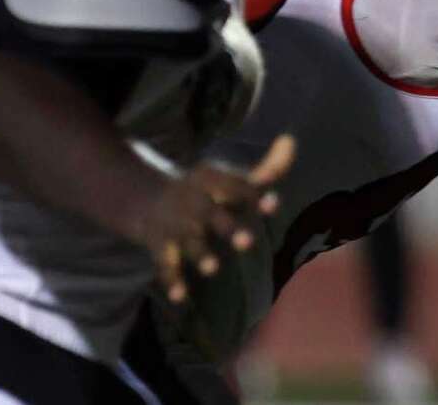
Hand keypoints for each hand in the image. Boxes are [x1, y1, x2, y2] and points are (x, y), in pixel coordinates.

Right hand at [134, 134, 293, 304]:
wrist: (145, 198)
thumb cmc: (204, 191)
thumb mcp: (229, 177)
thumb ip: (265, 168)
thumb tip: (291, 140)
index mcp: (212, 181)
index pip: (235, 188)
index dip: (254, 197)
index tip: (273, 205)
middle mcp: (194, 202)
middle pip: (212, 215)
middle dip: (229, 228)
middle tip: (248, 242)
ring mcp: (176, 225)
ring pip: (189, 243)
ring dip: (200, 255)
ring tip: (213, 269)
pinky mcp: (161, 246)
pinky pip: (165, 265)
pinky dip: (172, 281)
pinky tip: (181, 298)